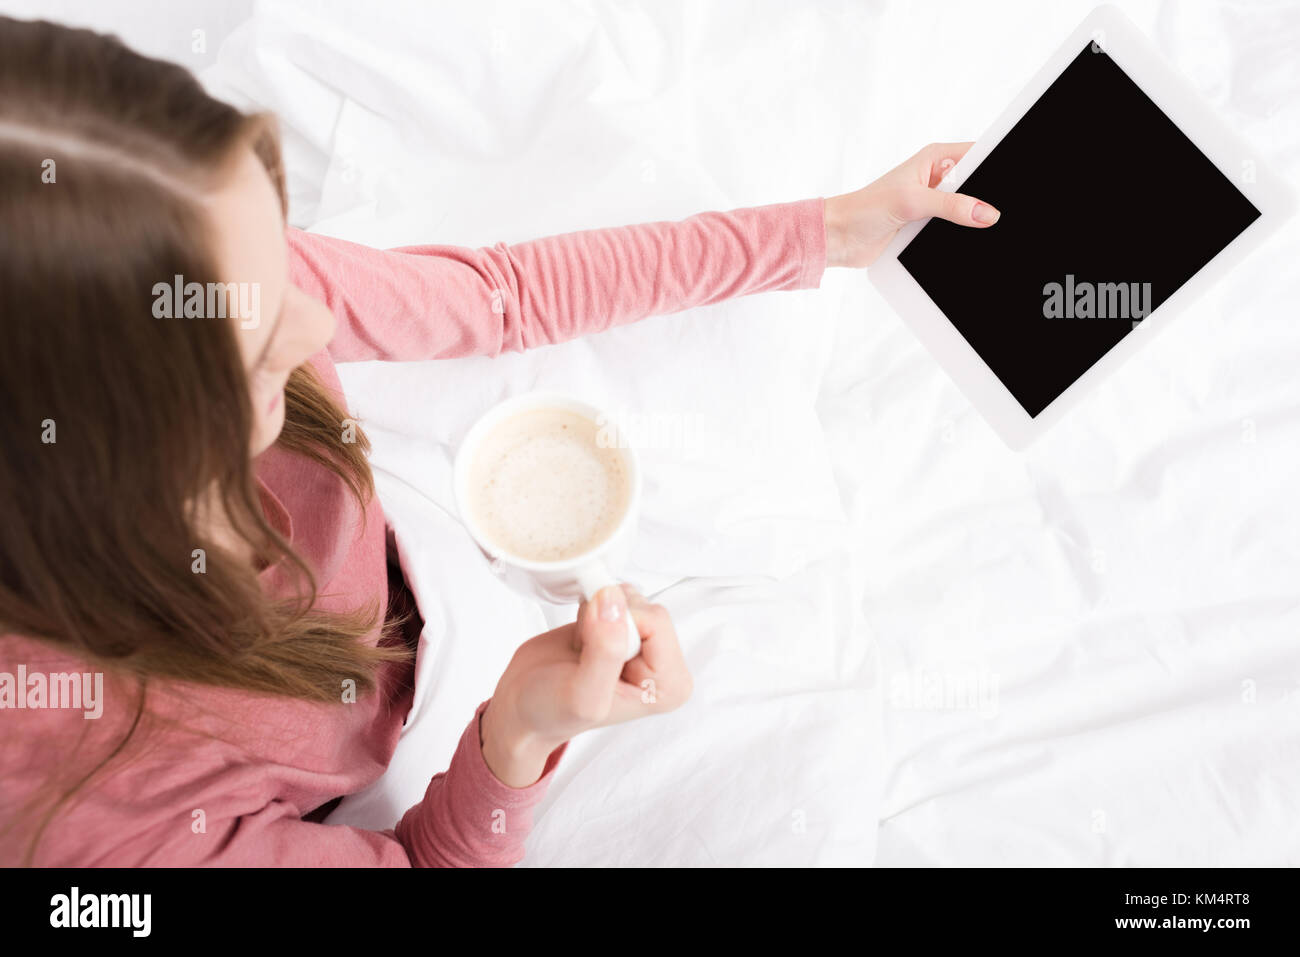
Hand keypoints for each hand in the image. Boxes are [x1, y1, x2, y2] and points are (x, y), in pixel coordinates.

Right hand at [479, 584, 692, 787]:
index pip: (656, 621)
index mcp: (670, 685)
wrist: (524, 709)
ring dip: (596, 614)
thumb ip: (606, 650)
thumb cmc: (552, 713)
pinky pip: (612, 593)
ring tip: (582, 648)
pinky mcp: (623, 627)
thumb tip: (613, 599)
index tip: (592, 652)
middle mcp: (664, 663)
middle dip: (607, 620)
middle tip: (585, 653)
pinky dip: (589, 607)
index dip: (617, 626)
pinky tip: (580, 638)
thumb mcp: (583, 696)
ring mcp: (644, 643)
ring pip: (627, 597)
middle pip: (644, 607)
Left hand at [824, 141, 999, 268]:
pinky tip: (969, 242)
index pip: (977, 154)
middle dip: (986, 198)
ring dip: (972, 221)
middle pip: (977, 185)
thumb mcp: (913, 202)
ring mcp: (934, 203)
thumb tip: (986, 214)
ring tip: (985, 230)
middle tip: (1000, 213)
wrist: (841, 238)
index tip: (1014, 180)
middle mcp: (937, 178)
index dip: (997, 164)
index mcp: (934, 158)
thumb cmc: (865, 208)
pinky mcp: (928, 226)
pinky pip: (954, 230)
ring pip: (967, 210)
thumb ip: (952, 206)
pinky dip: (960, 236)